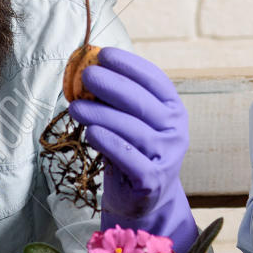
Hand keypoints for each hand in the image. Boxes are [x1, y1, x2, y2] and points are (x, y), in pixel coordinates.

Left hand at [69, 47, 197, 252]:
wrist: (142, 198)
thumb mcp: (132, 120)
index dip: (130, 65)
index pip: (155, 80)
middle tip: (85, 75)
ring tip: (76, 107)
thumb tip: (86, 68)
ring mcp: (167, 157)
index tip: (103, 54)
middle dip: (111, 85)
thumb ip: (117, 98)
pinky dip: (108, 143)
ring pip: (131, 129)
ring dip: (101, 114)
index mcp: (174, 109)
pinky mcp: (152, 180)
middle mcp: (176, 131)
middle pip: (142, 103)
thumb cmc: (133, 149)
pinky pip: (128, 157)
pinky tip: (91, 133)